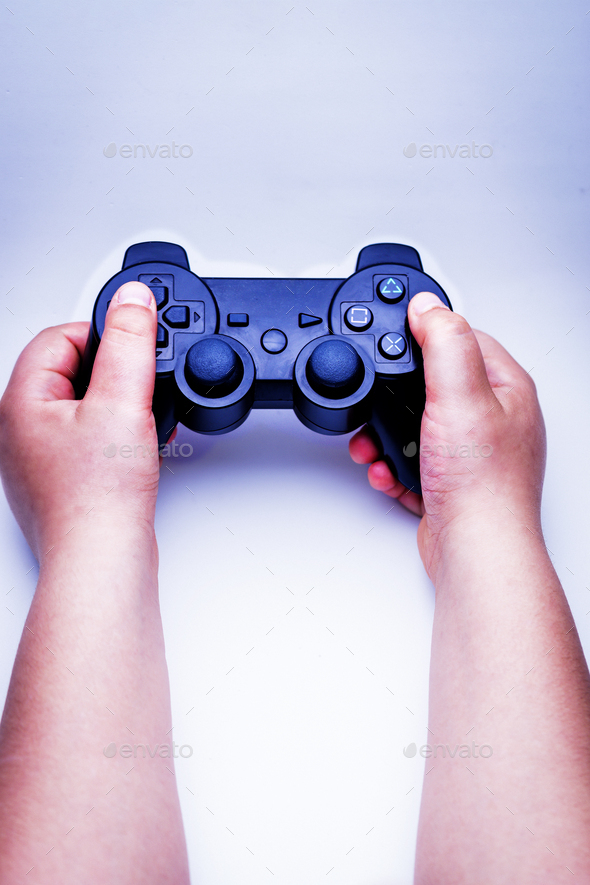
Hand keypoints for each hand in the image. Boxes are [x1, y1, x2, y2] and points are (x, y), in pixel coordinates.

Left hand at [0, 282, 159, 559]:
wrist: (102, 561)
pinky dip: (119, 437)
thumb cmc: (97, 497)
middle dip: (116, 374)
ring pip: (85, 407)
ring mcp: (40, 459)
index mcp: (21, 402)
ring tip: (142, 425)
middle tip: (142, 390)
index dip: (104, 334)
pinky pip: (91, 440)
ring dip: (121, 407)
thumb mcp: (122, 401)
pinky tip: (138, 451)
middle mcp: (22, 429)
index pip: (59, 337)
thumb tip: (133, 298)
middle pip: (72, 371)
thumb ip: (130, 343)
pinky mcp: (64, 481)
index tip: (136, 348)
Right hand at [350, 292, 545, 580]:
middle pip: (430, 384)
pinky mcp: (450, 481)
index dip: (424, 336)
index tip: (394, 337)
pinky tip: (389, 472)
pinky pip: (412, 460)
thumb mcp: (460, 395)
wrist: (474, 550)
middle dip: (393, 397)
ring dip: (386, 435)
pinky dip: (393, 465)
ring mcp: (470, 451)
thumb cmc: (482, 484)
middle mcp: (491, 417)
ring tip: (376, 445)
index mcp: (504, 387)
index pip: (462, 338)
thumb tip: (427, 306)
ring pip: (416, 425)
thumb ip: (444, 342)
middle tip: (378, 403)